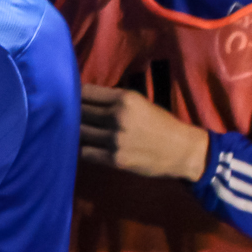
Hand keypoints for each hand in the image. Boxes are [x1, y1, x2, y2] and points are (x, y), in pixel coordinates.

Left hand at [79, 84, 210, 180]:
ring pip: (79, 132)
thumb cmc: (160, 124)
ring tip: (75, 132)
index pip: (84, 92)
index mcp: (124, 98)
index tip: (70, 100)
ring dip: (76, 133)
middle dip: (72, 114)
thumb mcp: (139, 103)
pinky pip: (86, 152)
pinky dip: (83, 149)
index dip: (74, 96)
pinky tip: (85, 148)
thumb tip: (82, 97)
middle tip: (67, 117)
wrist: (183, 151)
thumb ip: (113, 100)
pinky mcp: (115, 159)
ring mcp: (115, 139)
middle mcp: (117, 116)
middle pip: (79, 112)